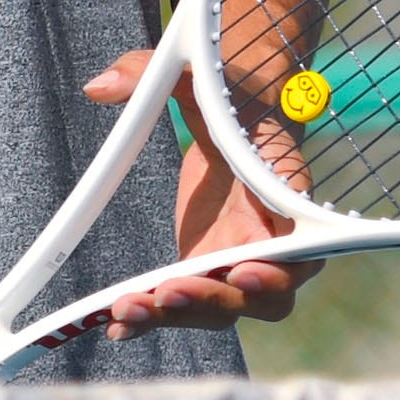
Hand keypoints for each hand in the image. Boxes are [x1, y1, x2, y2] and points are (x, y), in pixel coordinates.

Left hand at [77, 50, 310, 337]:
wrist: (237, 113)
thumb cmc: (229, 93)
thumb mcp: (196, 75)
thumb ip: (151, 72)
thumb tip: (97, 86)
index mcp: (287, 191)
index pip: (301, 241)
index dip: (279, 264)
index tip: (242, 268)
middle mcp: (275, 236)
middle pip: (265, 292)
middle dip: (217, 298)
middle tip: (168, 292)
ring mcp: (241, 257)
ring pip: (225, 308)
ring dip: (179, 316)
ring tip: (126, 310)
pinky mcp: (207, 268)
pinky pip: (189, 305)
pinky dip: (155, 319)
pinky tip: (115, 326)